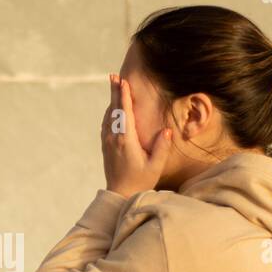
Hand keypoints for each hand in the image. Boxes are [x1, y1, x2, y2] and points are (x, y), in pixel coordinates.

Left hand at [102, 73, 170, 197]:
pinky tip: (113, 107)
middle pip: (114, 110)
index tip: (122, 81)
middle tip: (113, 75)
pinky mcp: (106, 146)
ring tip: (114, 85)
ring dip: (112, 100)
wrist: (119, 195)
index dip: (124, 96)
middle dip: (115, 92)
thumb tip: (165, 130)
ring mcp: (108, 142)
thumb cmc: (140, 181)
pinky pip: (107, 124)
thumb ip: (161, 148)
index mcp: (125, 141)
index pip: (124, 113)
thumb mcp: (155, 167)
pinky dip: (110, 112)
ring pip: (109, 116)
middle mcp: (114, 139)